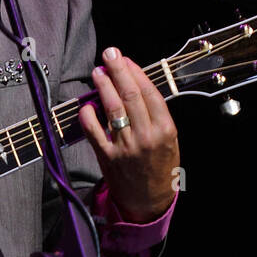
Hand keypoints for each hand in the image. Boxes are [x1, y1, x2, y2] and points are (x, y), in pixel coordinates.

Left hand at [78, 47, 179, 222]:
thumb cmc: (160, 167)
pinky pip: (94, 130)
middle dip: (118, 70)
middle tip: (109, 54)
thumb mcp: (170, 140)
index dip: (135, 72)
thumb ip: (157, 116)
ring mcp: (125, 147)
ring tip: (97, 72)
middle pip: (130, 95)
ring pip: (112, 108)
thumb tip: (136, 85)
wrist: (148, 201)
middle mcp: (146, 136)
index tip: (125, 59)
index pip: (149, 93)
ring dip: (103, 86)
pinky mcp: (107, 157)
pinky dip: (88, 114)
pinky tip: (86, 103)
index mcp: (166, 130)